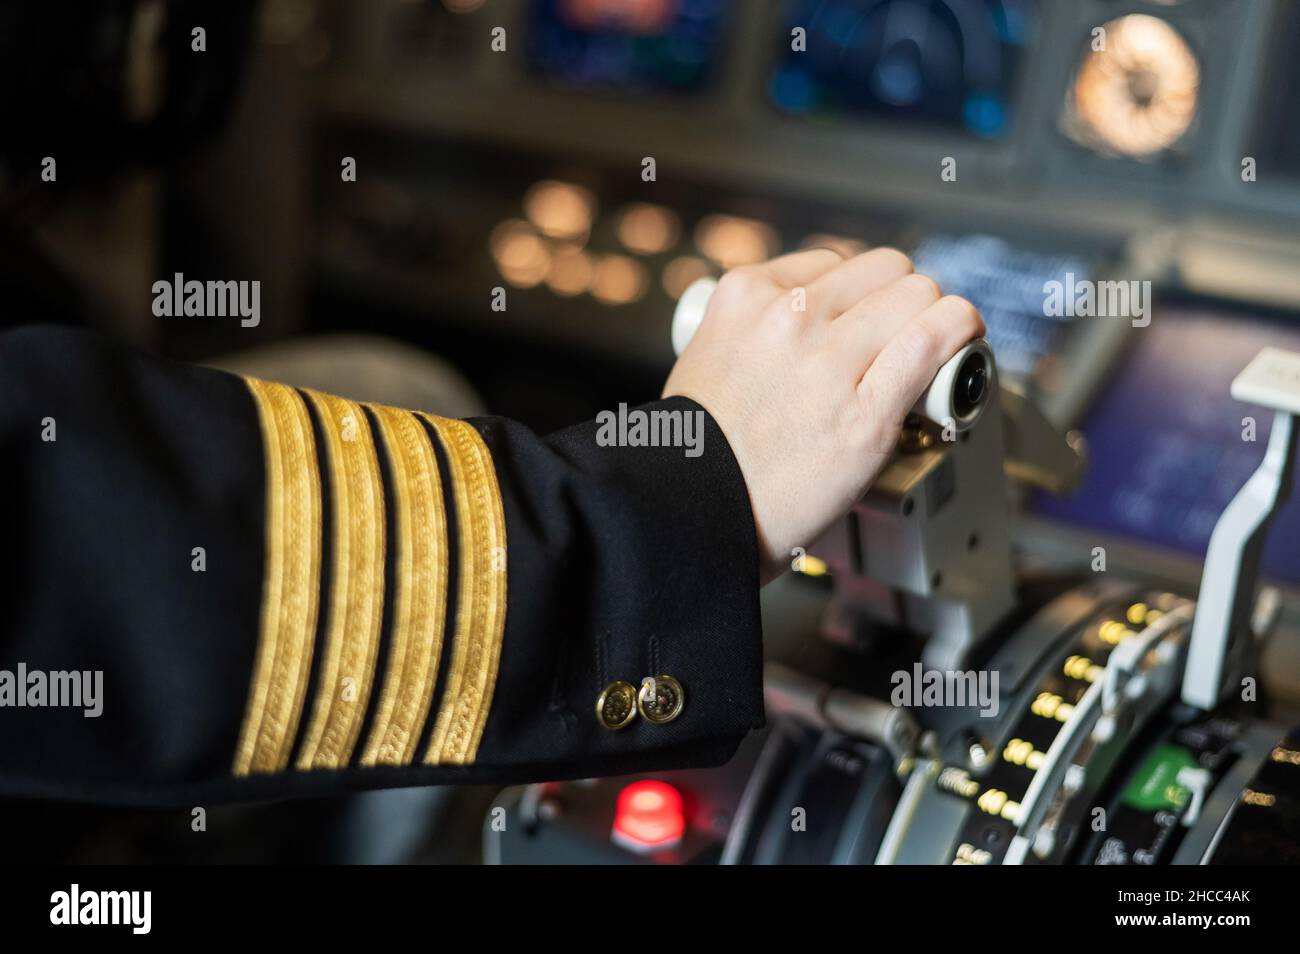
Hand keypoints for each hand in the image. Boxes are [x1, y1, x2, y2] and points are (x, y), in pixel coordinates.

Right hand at [663, 247, 984, 584]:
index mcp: (745, 295)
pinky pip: (935, 342)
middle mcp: (790, 317)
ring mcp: (830, 362)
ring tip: (936, 346)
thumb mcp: (707, 354)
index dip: (859, 295)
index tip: (866, 321)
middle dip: (901, 301)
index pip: (836, 262)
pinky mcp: (867, 413)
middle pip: (887, 270)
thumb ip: (756, 327)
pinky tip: (962, 347)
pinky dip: (959, 337)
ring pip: (920, 296)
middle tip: (903, 336)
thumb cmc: (696, 451)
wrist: (692, 514)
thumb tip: (812, 321)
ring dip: (936, 319)